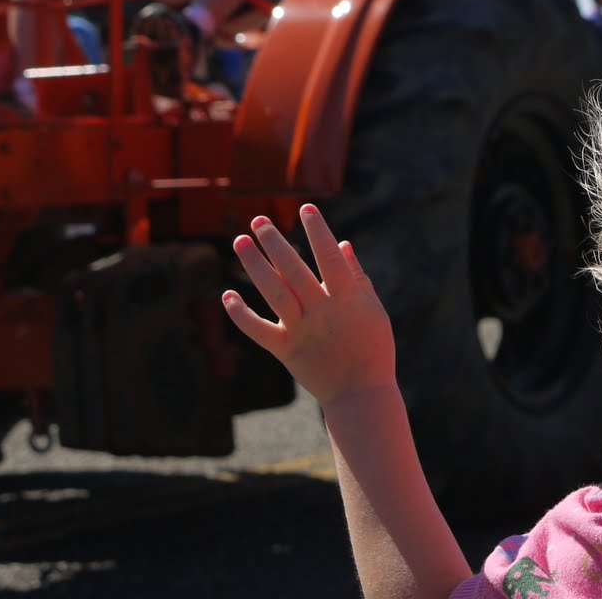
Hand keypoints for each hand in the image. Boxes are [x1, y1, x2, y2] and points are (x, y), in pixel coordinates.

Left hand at [222, 205, 395, 406]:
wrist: (360, 392)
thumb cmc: (373, 347)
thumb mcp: (374, 309)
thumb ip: (357, 277)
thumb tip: (342, 245)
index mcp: (347, 298)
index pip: (329, 255)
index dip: (318, 230)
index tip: (306, 208)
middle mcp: (322, 311)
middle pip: (293, 269)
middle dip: (275, 242)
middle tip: (258, 221)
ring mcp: (301, 330)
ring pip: (273, 293)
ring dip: (255, 265)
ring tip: (240, 241)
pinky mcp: (285, 351)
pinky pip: (258, 331)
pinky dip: (241, 314)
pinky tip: (228, 294)